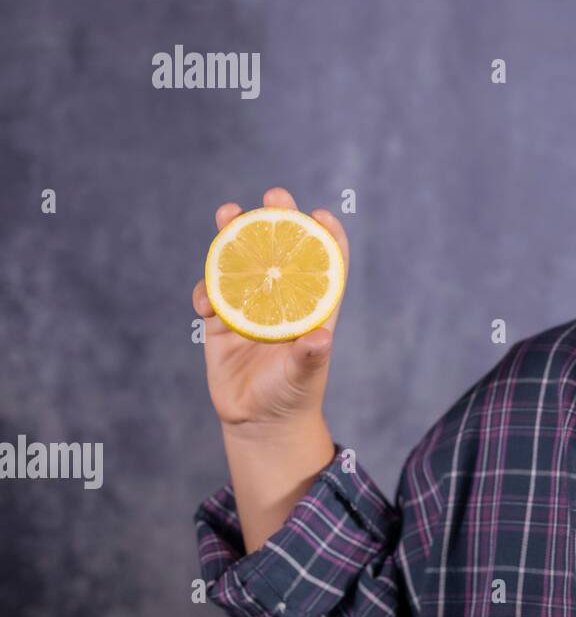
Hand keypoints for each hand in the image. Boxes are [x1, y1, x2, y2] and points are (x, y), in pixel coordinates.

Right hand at [192, 187, 349, 431]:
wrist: (258, 421)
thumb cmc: (293, 394)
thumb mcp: (304, 375)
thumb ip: (309, 358)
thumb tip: (320, 340)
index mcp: (313, 305)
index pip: (326, 262)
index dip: (327, 235)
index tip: (320, 214)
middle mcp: (282, 298)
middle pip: (281, 249)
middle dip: (277, 218)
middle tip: (274, 195)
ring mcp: (250, 306)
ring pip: (242, 261)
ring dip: (234, 236)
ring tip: (227, 212)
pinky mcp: (221, 321)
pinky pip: (211, 295)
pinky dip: (207, 290)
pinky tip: (207, 302)